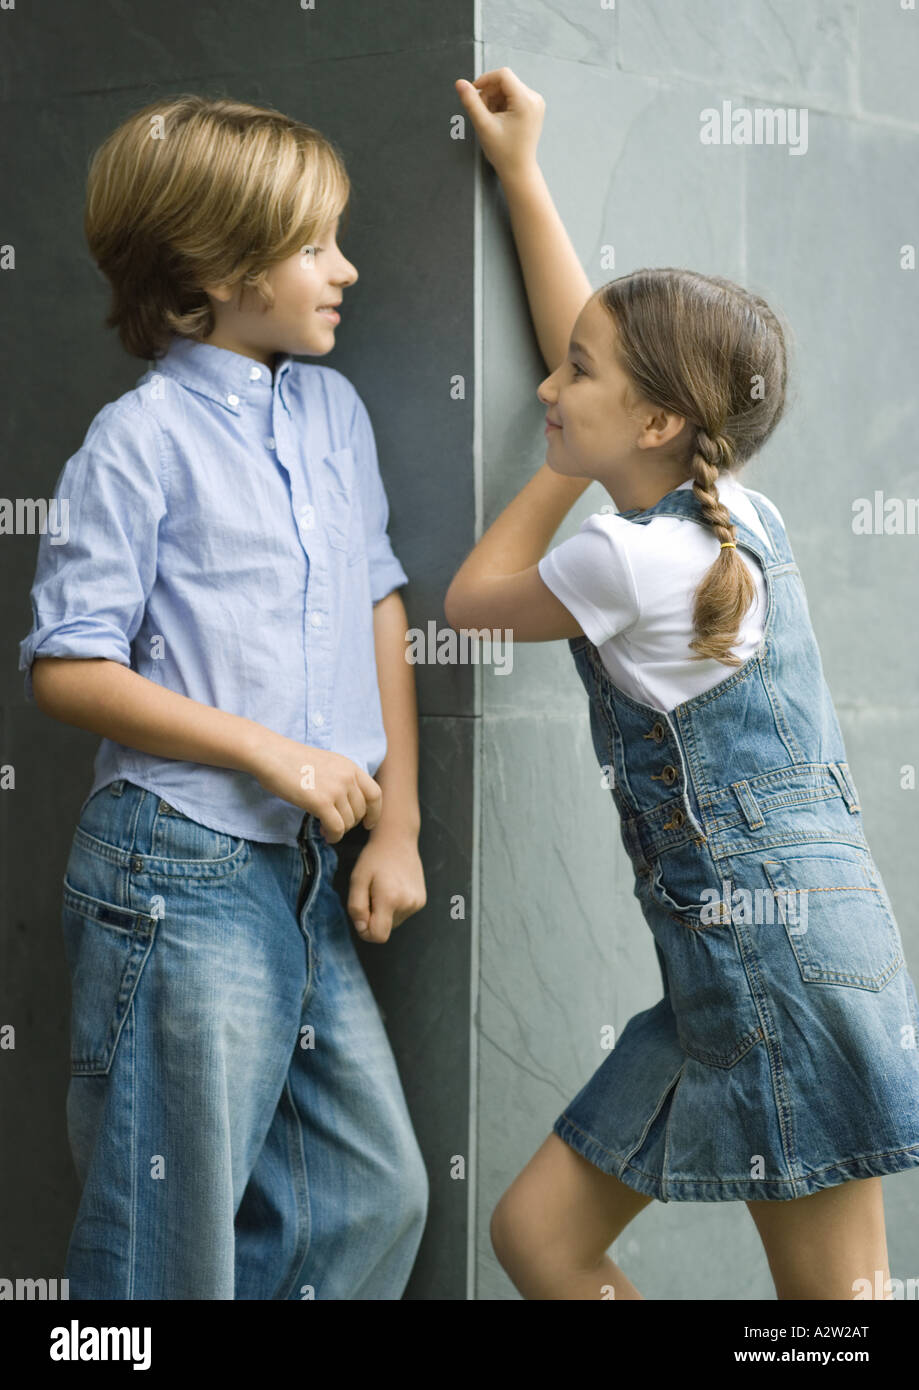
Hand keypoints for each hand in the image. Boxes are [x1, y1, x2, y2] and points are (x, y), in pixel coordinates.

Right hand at [247, 730, 381, 842]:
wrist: (271, 755)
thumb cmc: (292, 761)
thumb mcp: (326, 764)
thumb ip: (341, 779)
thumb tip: (348, 804)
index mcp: (350, 767)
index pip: (375, 794)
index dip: (374, 813)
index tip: (368, 823)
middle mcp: (347, 777)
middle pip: (361, 811)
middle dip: (350, 823)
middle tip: (334, 826)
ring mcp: (336, 789)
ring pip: (349, 822)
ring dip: (339, 830)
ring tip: (326, 830)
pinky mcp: (321, 802)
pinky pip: (337, 828)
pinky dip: (333, 836)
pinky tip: (325, 835)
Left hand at [347, 830, 426, 943]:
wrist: (398, 839)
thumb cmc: (374, 858)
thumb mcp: (357, 880)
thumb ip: (356, 907)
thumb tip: (362, 928)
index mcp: (390, 899)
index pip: (378, 936)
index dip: (365, 931)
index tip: (361, 914)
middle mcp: (407, 904)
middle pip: (385, 929)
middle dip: (374, 918)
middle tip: (371, 893)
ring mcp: (417, 903)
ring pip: (393, 922)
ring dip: (385, 911)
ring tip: (383, 888)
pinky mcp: (422, 900)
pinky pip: (402, 913)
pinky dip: (395, 906)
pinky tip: (393, 887)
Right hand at [455, 67, 544, 179]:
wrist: (518, 169)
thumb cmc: (503, 152)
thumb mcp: (484, 125)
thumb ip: (471, 102)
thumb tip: (460, 83)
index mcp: (526, 101)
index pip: (503, 75)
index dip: (485, 80)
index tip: (473, 92)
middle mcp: (535, 98)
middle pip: (505, 82)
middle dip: (490, 93)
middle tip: (482, 113)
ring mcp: (536, 103)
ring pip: (508, 88)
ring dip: (495, 99)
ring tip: (491, 119)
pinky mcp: (534, 107)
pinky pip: (514, 96)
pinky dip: (503, 104)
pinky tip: (499, 119)